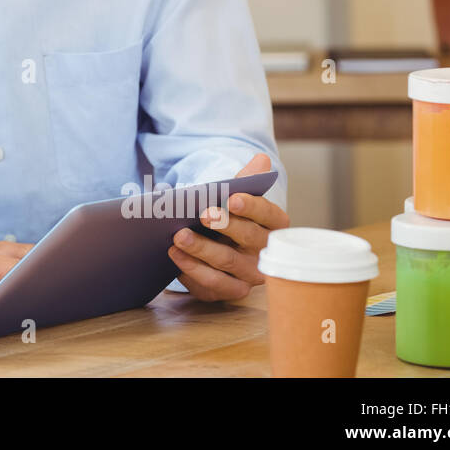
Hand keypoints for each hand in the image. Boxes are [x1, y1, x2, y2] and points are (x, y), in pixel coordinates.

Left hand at [167, 153, 289, 301]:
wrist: (218, 245)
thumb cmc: (228, 216)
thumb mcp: (234, 197)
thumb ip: (245, 179)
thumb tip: (261, 159)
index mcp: (273, 226)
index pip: (269, 215)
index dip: (252, 206)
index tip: (233, 198)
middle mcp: (265, 252)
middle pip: (250, 239)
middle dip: (225, 226)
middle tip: (203, 214)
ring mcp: (249, 275)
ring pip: (228, 263)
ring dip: (202, 249)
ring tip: (179, 236)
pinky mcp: (229, 290)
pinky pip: (212, 284)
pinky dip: (192, 270)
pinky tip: (175, 255)